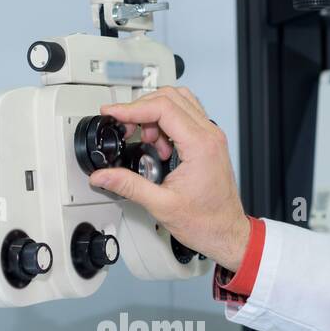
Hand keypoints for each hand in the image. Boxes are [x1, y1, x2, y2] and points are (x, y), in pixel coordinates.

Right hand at [87, 86, 251, 271]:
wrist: (226, 233)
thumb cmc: (206, 222)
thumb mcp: (160, 205)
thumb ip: (128, 186)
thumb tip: (103, 176)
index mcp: (201, 145)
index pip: (163, 108)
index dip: (132, 108)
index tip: (113, 114)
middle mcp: (209, 135)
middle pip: (170, 97)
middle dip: (141, 109)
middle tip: (124, 128)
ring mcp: (211, 137)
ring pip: (179, 102)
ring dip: (154, 114)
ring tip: (143, 140)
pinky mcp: (209, 142)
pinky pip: (186, 116)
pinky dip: (166, 122)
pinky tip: (157, 145)